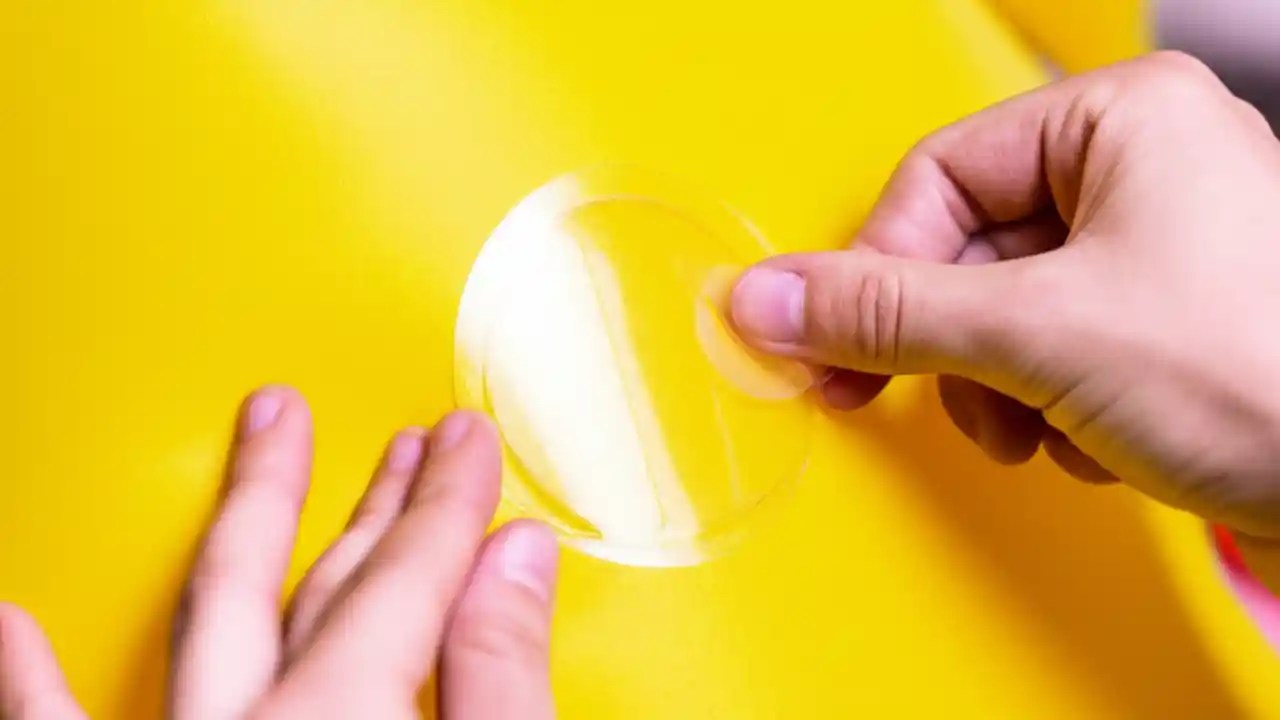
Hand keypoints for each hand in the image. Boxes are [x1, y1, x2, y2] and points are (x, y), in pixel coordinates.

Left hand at [0, 387, 558, 718]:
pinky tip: (9, 622)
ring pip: (207, 614)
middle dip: (377, 500)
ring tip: (264, 437)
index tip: (469, 444)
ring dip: (240, 519)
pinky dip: (27, 680)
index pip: (407, 577)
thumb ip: (501, 678)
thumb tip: (516, 563)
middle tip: (410, 437)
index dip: (448, 502)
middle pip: (320, 582)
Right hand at [730, 52, 1279, 542]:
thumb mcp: (1038, 334)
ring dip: (1000, 385)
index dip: (879, 266)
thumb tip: (771, 300)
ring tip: (1042, 428)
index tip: (830, 339)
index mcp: (1122, 118)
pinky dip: (1049, 402)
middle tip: (912, 394)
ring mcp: (1158, 242)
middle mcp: (1142, 165)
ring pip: (1004, 305)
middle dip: (953, 344)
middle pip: (969, 246)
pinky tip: (1091, 437)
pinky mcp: (1164, 315)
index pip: (939, 174)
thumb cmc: (1264, 375)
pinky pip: (1051, 345)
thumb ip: (888, 313)